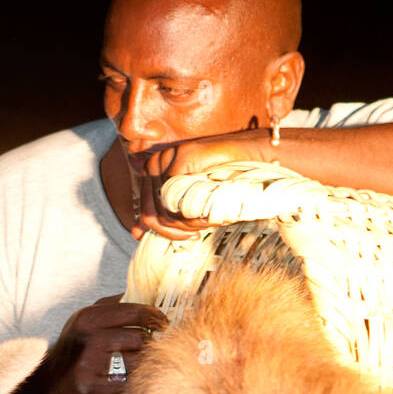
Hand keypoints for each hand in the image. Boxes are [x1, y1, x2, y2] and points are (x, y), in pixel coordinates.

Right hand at [38, 294, 168, 393]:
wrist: (53, 382)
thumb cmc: (76, 348)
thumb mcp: (87, 320)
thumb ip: (112, 305)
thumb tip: (144, 291)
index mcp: (88, 318)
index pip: (134, 312)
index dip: (155, 317)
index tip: (164, 322)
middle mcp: (89, 339)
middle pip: (140, 339)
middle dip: (149, 343)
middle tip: (149, 347)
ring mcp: (91, 365)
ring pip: (137, 362)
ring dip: (142, 363)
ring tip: (135, 363)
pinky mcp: (94, 387)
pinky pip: (128, 383)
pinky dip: (131, 381)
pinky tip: (124, 379)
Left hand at [131, 128, 273, 240]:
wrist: (256, 159)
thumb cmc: (225, 183)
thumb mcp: (192, 203)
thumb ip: (164, 214)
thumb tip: (136, 232)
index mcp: (154, 170)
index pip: (144, 210)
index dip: (163, 231)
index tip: (187, 235)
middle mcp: (157, 162)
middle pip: (150, 213)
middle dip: (174, 231)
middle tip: (194, 233)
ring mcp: (168, 158)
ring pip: (163, 211)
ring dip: (186, 225)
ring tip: (205, 223)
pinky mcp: (182, 158)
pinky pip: (176, 201)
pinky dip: (193, 216)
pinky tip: (208, 215)